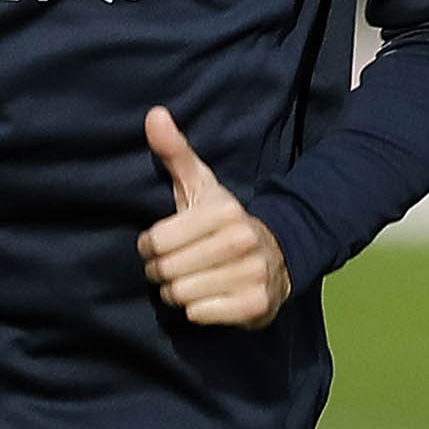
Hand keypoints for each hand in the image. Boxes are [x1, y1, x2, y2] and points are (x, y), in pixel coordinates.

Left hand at [138, 108, 291, 327]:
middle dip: (163, 272)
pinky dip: (197, 311)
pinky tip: (209, 298)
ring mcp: (252, 274)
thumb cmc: (223, 221)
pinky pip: (199, 314)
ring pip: (180, 295)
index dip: (151, 246)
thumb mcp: (200, 185)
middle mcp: (242, 240)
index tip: (161, 244)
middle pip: (166, 271)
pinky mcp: (255, 305)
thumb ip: (175, 152)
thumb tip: (153, 114)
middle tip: (176, 266)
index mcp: (224, 210)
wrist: (278, 256)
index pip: (157, 241)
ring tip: (192, 281)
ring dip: (177, 293)